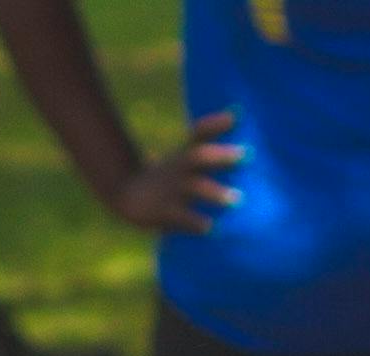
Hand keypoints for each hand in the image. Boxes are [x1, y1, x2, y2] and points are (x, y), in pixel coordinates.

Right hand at [101, 109, 238, 226]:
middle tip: (244, 156)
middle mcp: (178, 168)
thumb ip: (205, 136)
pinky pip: (180, 217)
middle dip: (220, 156)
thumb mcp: (181, 154)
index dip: (214, 124)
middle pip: (198, 157)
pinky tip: (209, 227)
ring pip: (194, 187)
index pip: (198, 133)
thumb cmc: (164, 175)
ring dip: (215, 192)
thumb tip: (234, 115)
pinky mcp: (160, 213)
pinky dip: (194, 222)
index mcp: (182, 154)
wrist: (126, 194)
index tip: (234, 117)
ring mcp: (169, 190)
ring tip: (236, 200)